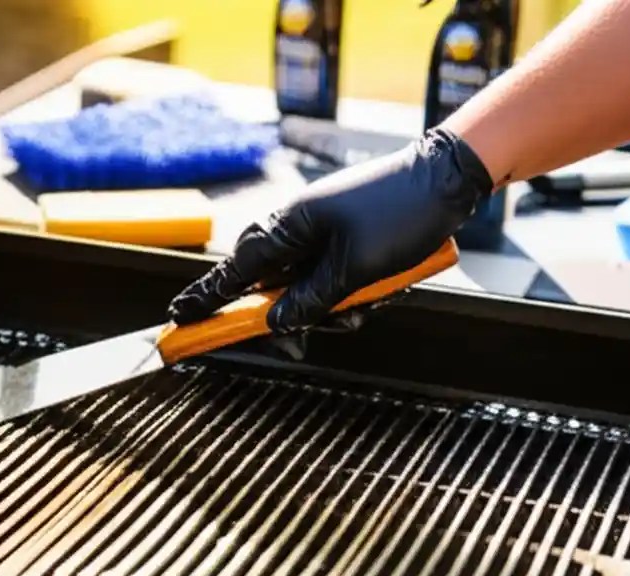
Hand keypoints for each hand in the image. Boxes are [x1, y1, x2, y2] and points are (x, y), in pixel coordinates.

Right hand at [167, 128, 491, 332]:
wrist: (451, 180)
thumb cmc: (401, 213)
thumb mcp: (354, 269)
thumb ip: (309, 300)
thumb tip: (274, 323)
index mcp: (290, 225)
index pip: (236, 269)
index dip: (207, 297)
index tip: (178, 316)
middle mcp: (300, 229)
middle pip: (270, 285)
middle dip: (290, 316)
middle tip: (299, 342)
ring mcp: (325, 235)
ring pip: (307, 289)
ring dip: (333, 308)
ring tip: (366, 304)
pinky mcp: (349, 242)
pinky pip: (336, 282)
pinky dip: (354, 295)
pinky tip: (382, 291)